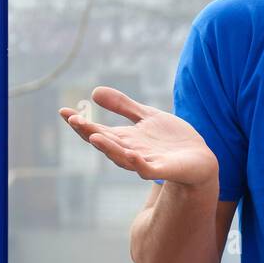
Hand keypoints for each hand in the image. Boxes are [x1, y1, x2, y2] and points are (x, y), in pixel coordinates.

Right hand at [58, 86, 217, 186]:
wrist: (200, 159)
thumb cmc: (172, 140)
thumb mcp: (147, 117)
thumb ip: (123, 106)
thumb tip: (94, 92)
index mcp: (125, 139)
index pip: (97, 131)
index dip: (81, 123)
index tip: (63, 111)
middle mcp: (130, 152)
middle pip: (105, 143)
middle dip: (89, 133)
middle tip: (74, 120)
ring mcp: (145, 162)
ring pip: (122, 157)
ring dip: (108, 148)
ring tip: (94, 136)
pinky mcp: (162, 170)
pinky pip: (148, 170)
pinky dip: (139, 164)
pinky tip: (132, 155)